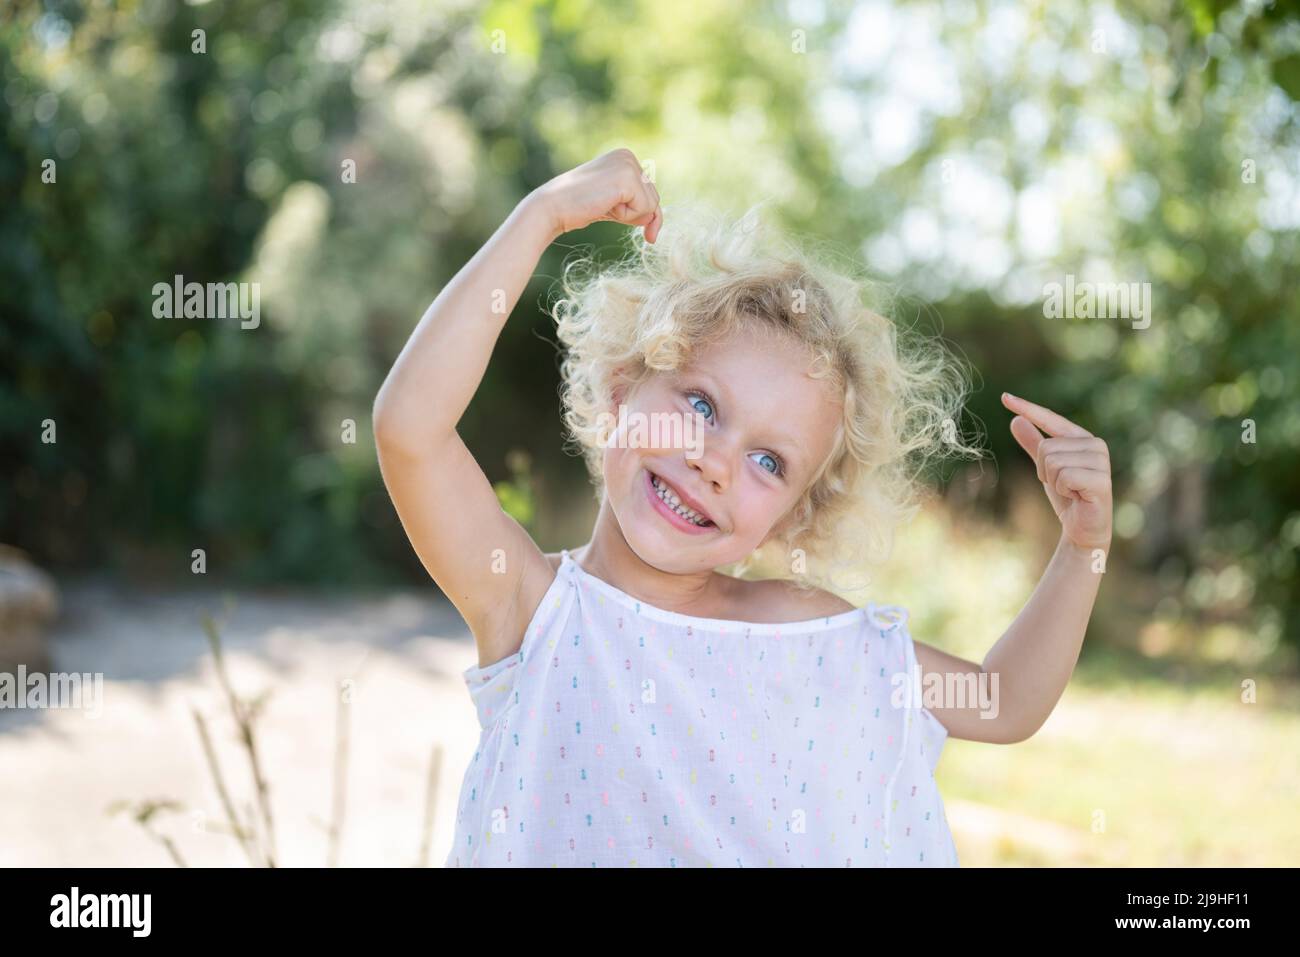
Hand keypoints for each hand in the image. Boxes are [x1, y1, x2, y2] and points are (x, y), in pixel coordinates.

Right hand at [529, 148, 662, 242]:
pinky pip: (644, 210)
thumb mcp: (614, 202)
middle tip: (603, 205)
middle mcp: (628, 156)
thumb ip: (635, 205)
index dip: (639, 212)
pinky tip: (604, 205)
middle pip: (654, 199)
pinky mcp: (627, 179)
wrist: (553, 207)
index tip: (617, 213)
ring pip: (652, 206)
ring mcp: (628, 165)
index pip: (650, 193)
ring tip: (602, 204)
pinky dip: (625, 216)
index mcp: (625, 157)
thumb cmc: (579, 207)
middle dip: (634, 214)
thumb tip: (656, 221)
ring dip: (628, 216)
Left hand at [1002, 392, 1112, 550]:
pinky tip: (1076, 497)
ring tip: (1070, 491)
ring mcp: (1101, 461)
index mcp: (1082, 438)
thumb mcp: (1045, 468)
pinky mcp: (1101, 480)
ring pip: (1052, 462)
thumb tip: (1015, 420)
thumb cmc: (1067, 496)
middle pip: (1045, 447)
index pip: (1050, 418)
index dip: (1027, 408)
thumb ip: (1033, 444)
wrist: (1083, 528)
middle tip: (1062, 485)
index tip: (1004, 397)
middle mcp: (1095, 444)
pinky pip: (1063, 477)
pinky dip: (1062, 490)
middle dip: (1044, 471)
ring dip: (1053, 482)